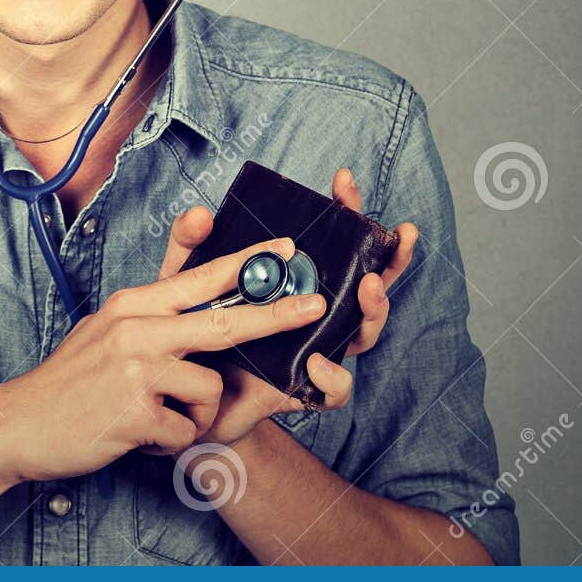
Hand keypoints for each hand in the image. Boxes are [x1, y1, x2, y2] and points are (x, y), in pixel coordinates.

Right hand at [0, 235, 332, 483]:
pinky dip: (170, 442)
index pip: (198, 278)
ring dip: (195, 414)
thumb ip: (151, 317)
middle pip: (222, 321)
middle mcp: (136, 330)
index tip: (285, 249)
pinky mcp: (134, 413)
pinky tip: (140, 436)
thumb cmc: (68, 382)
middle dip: (276, 315)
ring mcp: (134, 370)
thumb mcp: (105, 330)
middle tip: (313, 307)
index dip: (246, 262)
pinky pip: (185, 431)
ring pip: (208, 388)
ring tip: (159, 418)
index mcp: (132, 305)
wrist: (18, 425)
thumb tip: (198, 306)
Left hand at [157, 168, 416, 447]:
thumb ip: (189, 247)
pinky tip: (317, 361)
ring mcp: (316, 349)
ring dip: (374, 308)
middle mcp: (315, 312)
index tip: (343, 182)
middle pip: (368, 282)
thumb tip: (200, 214)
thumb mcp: (184, 284)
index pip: (334, 241)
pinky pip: (335, 388)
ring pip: (365, 331)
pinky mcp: (306, 391)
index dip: (346, 211)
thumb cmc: (192, 333)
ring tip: (367, 287)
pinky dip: (333, 376)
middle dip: (390, 256)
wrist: (182, 399)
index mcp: (295, 281)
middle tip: (398, 233)